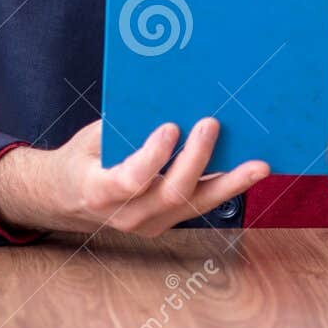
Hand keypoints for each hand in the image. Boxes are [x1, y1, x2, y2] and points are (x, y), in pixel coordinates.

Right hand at [0, 118, 268, 236]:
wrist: (67, 199)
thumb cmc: (81, 159)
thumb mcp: (90, 138)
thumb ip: (122, 128)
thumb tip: (165, 102)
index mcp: (99, 192)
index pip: (130, 180)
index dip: (152, 157)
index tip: (171, 127)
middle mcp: (127, 216)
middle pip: (171, 194)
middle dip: (197, 159)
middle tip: (212, 124)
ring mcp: (149, 225)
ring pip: (195, 206)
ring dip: (230, 184)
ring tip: (259, 165)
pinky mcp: (167, 223)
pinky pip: (199, 206)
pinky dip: (225, 187)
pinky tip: (249, 171)